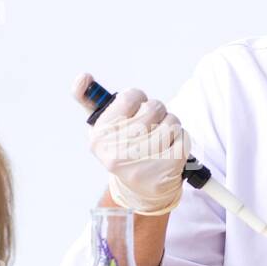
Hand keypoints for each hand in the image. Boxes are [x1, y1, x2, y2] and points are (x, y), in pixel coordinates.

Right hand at [89, 88, 190, 215]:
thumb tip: (82, 77)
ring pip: (171, 121)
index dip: (138, 99)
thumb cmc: (122, 149)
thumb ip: (88, 99)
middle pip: (154, 107)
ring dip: (170, 125)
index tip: (136, 109)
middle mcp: (118, 152)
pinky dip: (181, 139)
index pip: (130, 96)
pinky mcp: (167, 169)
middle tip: (151, 126)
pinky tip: (170, 149)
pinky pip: (184, 137)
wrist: (142, 189)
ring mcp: (144, 163)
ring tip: (161, 137)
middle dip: (157, 112)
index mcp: (99, 137)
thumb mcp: (102, 128)